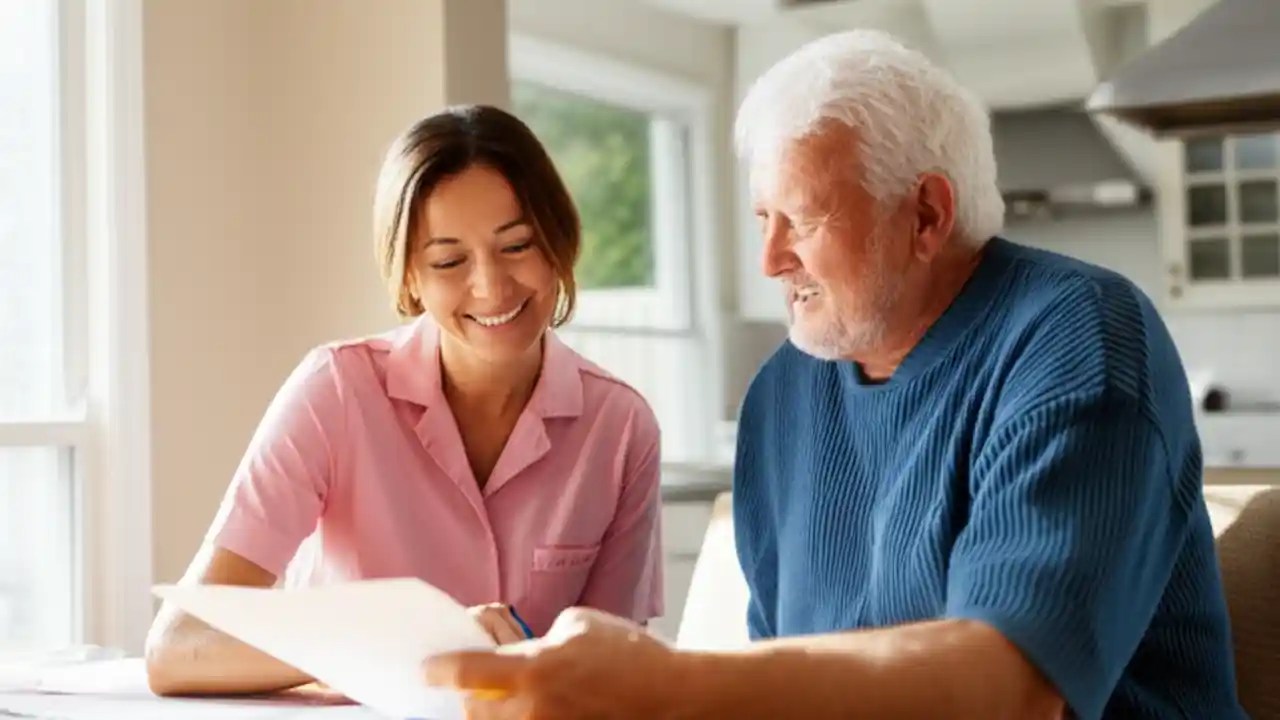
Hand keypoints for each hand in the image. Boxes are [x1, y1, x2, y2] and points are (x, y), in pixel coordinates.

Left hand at [426, 607, 677, 719]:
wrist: (673, 699)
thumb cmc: (633, 657)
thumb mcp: (581, 624)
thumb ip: (542, 638)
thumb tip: (526, 650)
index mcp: (534, 670)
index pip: (467, 673)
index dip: (440, 670)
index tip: (429, 670)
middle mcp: (533, 710)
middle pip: (474, 712)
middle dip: (474, 699)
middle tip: (481, 688)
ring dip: (500, 715)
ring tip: (522, 701)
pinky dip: (527, 718)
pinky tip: (549, 708)